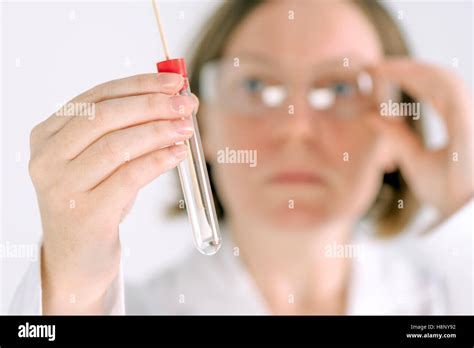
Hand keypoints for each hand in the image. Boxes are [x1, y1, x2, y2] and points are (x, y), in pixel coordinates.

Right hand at [29, 73, 196, 312]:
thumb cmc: (96, 201)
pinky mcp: (85, 213)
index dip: (139, 85)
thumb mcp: (102, 162)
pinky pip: (129, 176)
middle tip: (186, 103)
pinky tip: (179, 153)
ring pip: (118, 145)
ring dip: (159, 131)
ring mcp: (62, 187)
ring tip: (187, 127)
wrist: (78, 258)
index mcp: (47, 135)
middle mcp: (47, 158)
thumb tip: (173, 98)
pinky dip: (159, 160)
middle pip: (105, 116)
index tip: (174, 81)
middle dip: (152, 105)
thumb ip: (126, 129)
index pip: (96, 97)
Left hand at [369, 58, 472, 218]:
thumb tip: (371, 116)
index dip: (408, 77)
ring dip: (410, 68)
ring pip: (442, 77)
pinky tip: (394, 74)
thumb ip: (396, 136)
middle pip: (437, 78)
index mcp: (460, 122)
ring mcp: (472, 115)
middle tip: (373, 64)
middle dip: (406, 68)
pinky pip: (446, 87)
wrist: (461, 216)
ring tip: (379, 67)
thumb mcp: (413, 159)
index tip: (379, 74)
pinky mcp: (469, 120)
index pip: (433, 90)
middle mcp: (469, 114)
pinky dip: (420, 77)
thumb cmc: (445, 191)